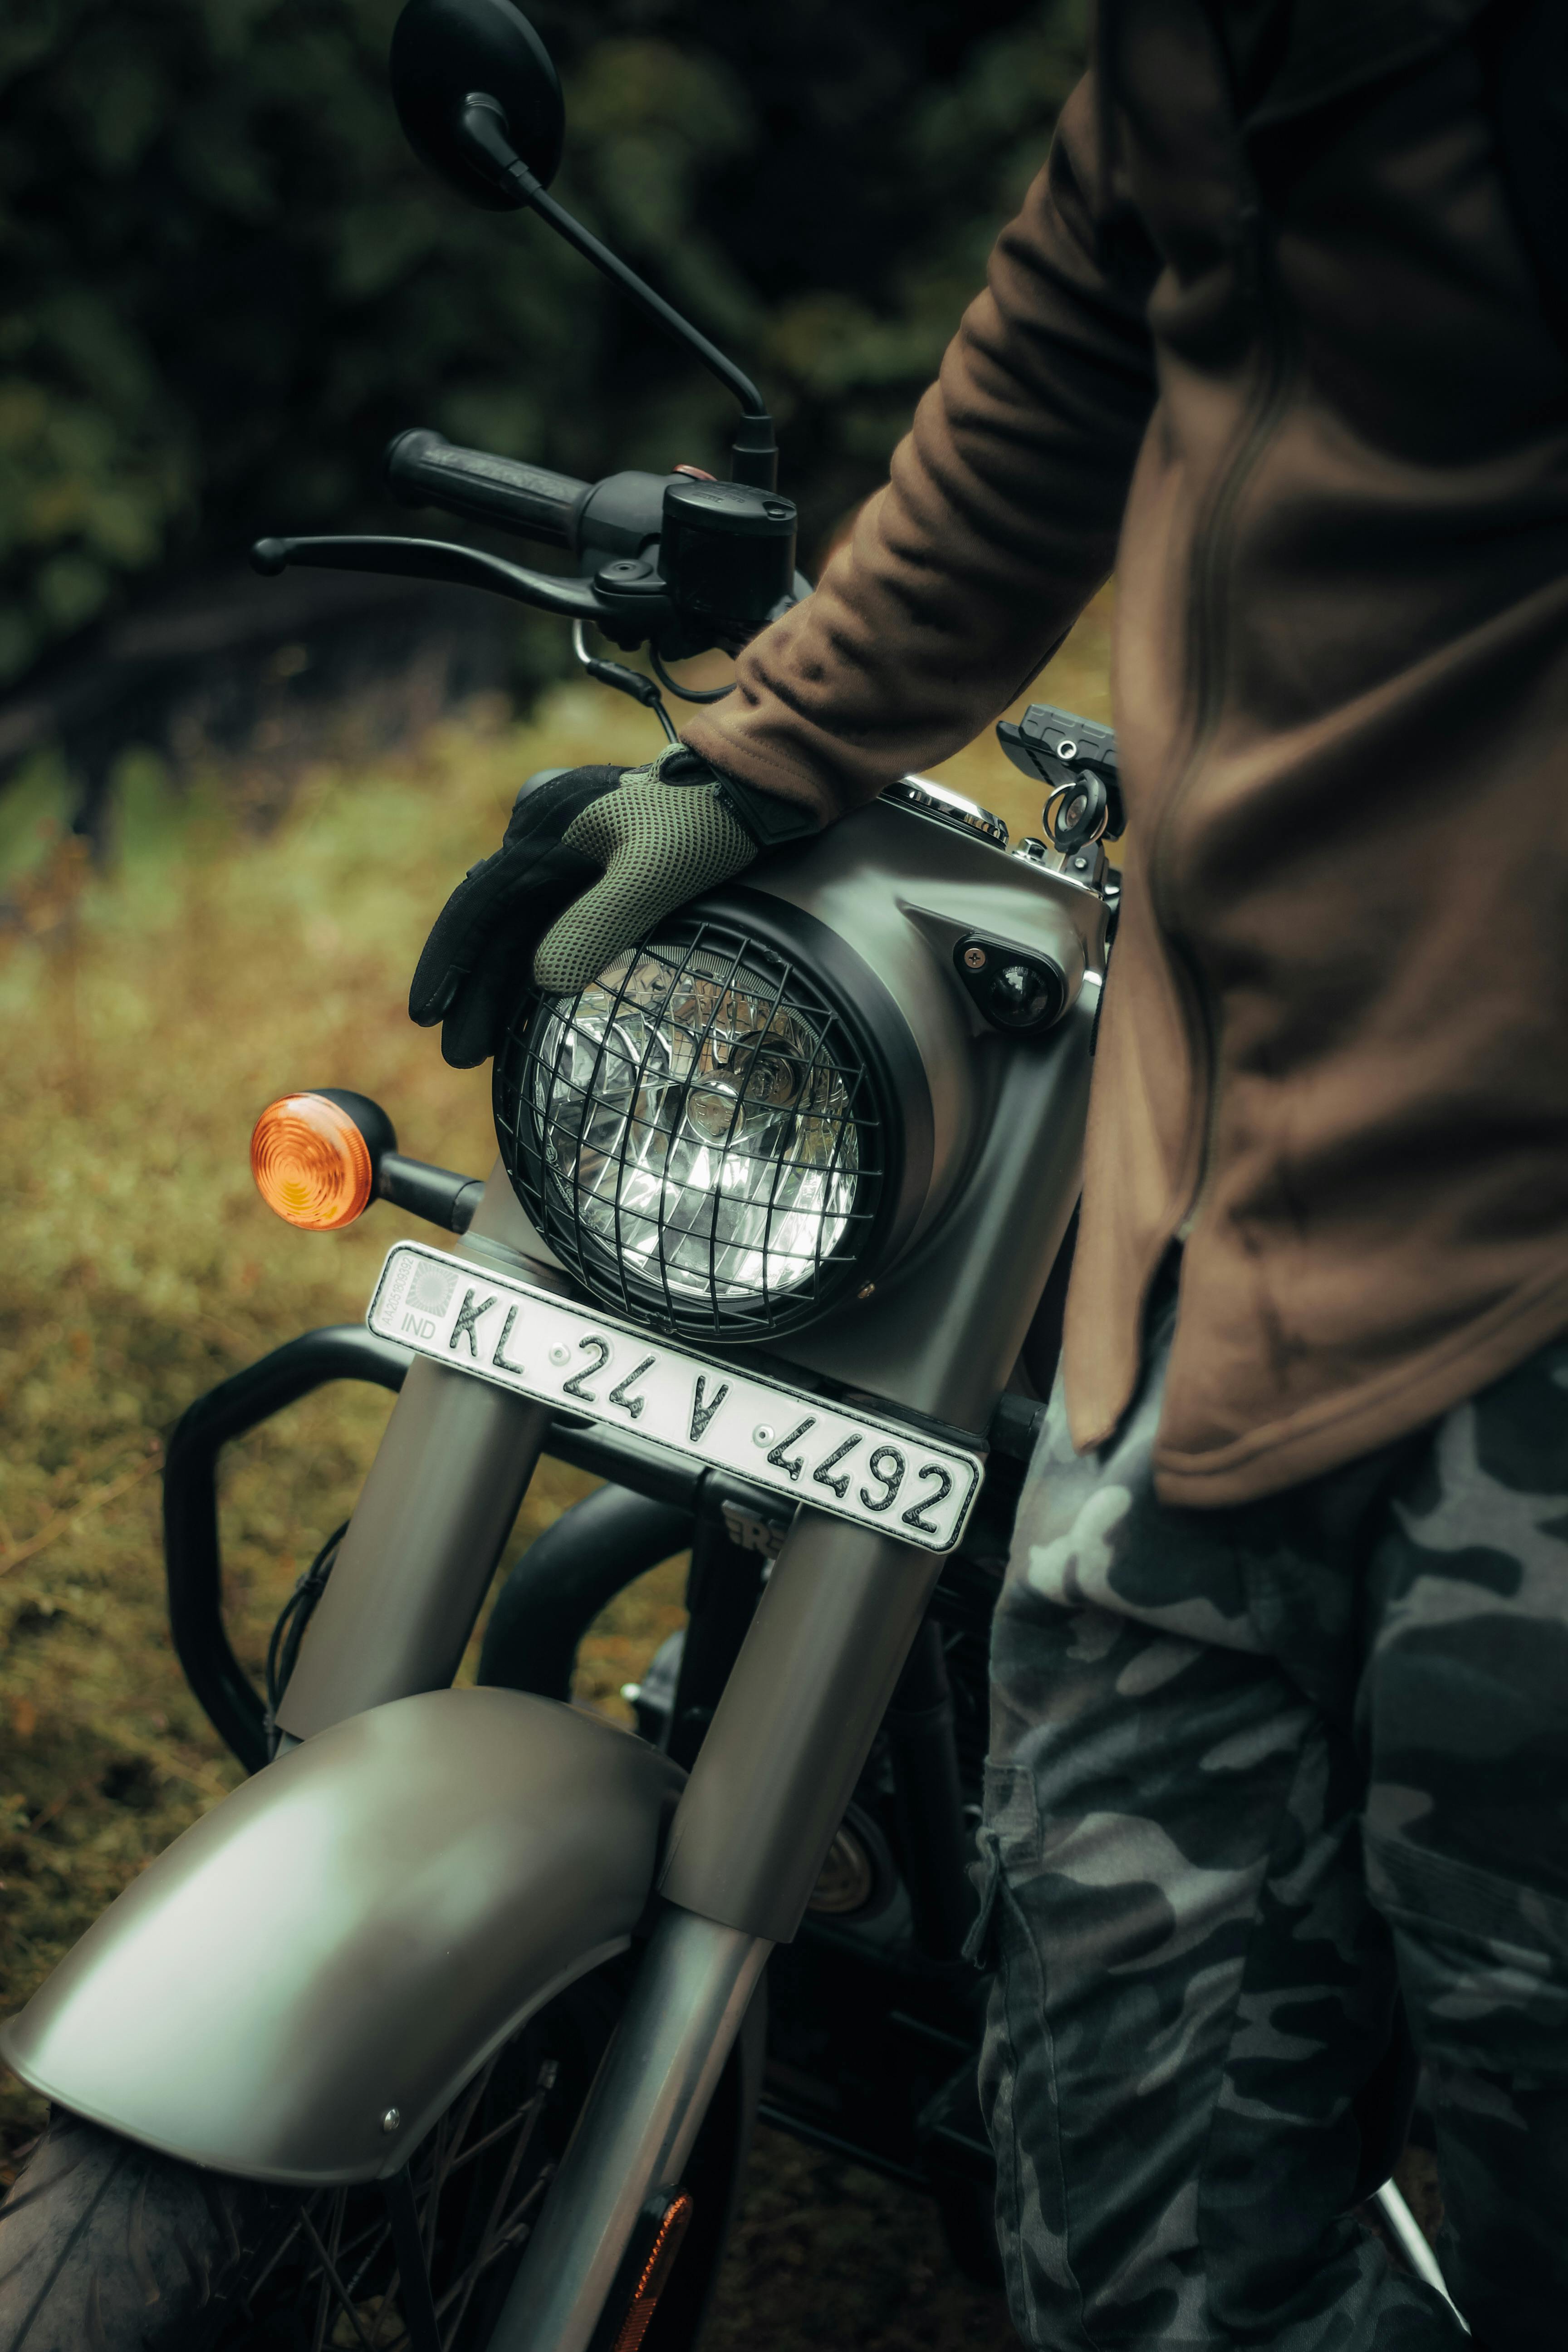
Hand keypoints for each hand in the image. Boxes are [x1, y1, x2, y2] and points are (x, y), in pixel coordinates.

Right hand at [408, 743, 817, 1066]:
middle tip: (460, 1053)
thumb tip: (541, 981)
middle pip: (494, 921)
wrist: (752, 789)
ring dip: (497, 982)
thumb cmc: (707, 826)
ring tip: (481, 1045)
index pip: (480, 904)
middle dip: (473, 988)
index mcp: (543, 827)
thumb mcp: (656, 876)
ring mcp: (561, 845)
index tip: (430, 1016)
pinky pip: (543, 919)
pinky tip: (523, 1005)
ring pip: (515, 924)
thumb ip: (599, 924)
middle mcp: (539, 830)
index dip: (452, 964)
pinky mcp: (587, 861)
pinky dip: (529, 962)